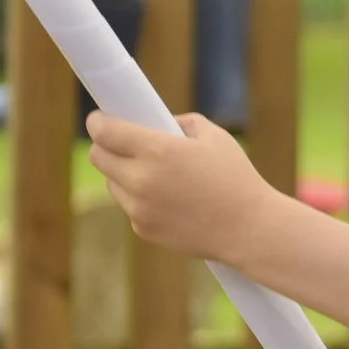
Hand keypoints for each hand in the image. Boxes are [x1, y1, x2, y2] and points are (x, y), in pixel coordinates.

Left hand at [86, 112, 278, 262]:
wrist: (250, 228)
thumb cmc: (236, 178)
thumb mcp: (215, 137)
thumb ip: (181, 123)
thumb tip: (157, 123)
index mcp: (158, 150)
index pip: (104, 131)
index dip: (98, 122)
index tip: (100, 119)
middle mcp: (142, 179)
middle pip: (98, 157)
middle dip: (105, 146)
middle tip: (122, 144)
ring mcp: (139, 207)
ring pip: (112, 183)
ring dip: (124, 174)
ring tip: (156, 176)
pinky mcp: (143, 228)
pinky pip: (130, 207)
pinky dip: (141, 200)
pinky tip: (171, 201)